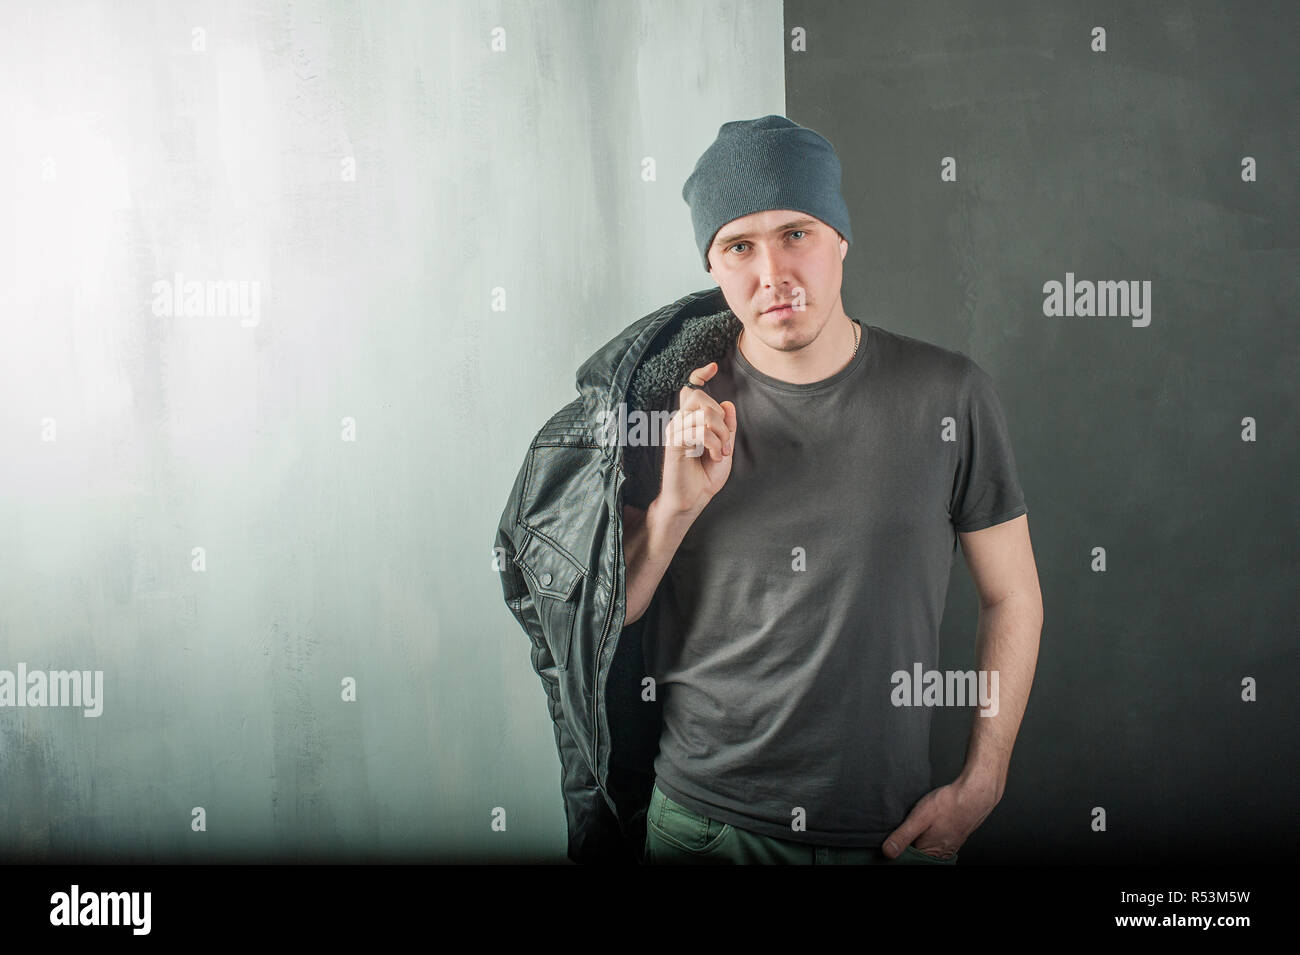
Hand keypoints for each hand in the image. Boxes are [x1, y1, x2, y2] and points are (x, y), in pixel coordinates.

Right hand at [656, 362, 737, 516]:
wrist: (691, 501)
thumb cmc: (704, 477)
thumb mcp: (724, 448)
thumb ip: (726, 427)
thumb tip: (727, 403)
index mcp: (690, 421)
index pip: (690, 388)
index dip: (699, 373)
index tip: (712, 367)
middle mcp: (679, 422)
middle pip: (699, 397)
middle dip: (720, 418)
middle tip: (725, 441)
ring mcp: (674, 431)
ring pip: (703, 414)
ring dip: (720, 434)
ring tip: (721, 451)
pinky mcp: (673, 443)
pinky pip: (699, 431)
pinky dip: (713, 443)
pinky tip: (715, 456)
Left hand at [880, 773, 1000, 860]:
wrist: (975, 795)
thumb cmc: (948, 805)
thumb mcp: (919, 818)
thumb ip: (903, 836)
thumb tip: (887, 852)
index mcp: (930, 853)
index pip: (906, 857)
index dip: (898, 845)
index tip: (895, 833)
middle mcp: (940, 855)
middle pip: (917, 854)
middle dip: (908, 841)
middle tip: (909, 824)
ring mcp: (948, 848)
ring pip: (926, 847)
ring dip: (919, 837)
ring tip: (919, 822)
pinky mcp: (953, 839)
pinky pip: (936, 842)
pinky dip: (929, 834)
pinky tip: (929, 823)